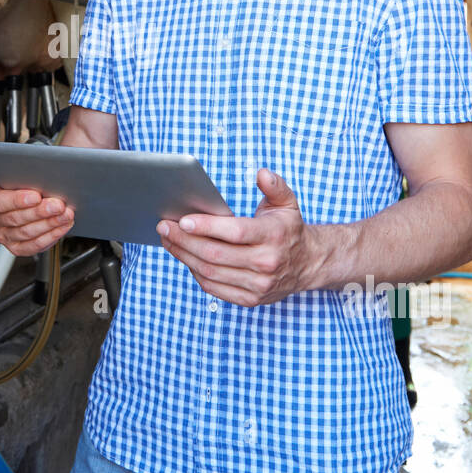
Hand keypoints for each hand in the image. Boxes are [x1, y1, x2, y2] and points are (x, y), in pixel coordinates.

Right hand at [0, 170, 74, 256]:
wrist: (36, 193)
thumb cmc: (28, 180)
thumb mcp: (19, 168)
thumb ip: (10, 167)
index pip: (0, 201)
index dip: (18, 200)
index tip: (36, 196)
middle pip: (16, 218)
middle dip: (40, 212)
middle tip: (58, 205)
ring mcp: (4, 234)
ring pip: (27, 233)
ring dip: (49, 223)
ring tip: (66, 214)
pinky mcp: (17, 247)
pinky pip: (34, 246)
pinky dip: (51, 236)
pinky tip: (62, 226)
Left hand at [157, 168, 323, 306]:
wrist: (307, 263)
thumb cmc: (288, 229)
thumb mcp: (287, 202)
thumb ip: (274, 186)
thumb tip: (261, 173)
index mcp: (274, 236)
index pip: (234, 232)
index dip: (206, 227)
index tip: (183, 220)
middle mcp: (266, 263)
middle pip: (215, 254)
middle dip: (184, 240)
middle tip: (164, 226)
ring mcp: (258, 285)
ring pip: (210, 272)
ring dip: (183, 256)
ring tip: (168, 240)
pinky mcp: (250, 299)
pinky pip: (214, 288)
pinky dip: (194, 272)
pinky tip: (184, 257)